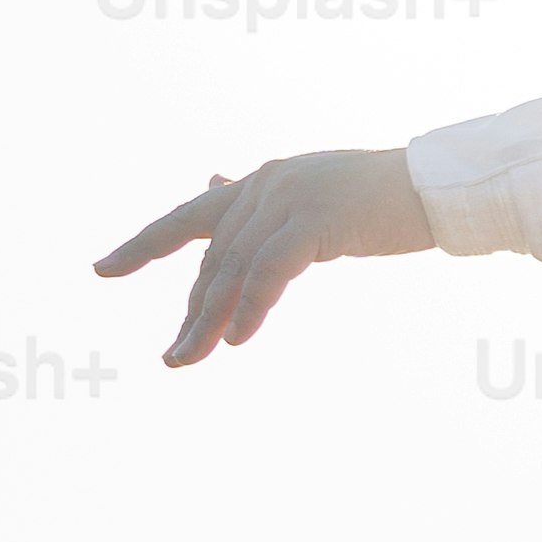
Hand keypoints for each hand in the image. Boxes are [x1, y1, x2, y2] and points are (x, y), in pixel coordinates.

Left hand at [96, 146, 440, 365]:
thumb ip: (266, 205)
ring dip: (207, 320)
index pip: (188, 218)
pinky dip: (250, 307)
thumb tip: (214, 182)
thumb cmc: (387, 198)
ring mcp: (287, 199)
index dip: (142, 245)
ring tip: (188, 360)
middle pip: (211, 259)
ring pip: (233, 270)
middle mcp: (265, 186)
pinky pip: (269, 272)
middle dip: (189, 311)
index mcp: (262, 183)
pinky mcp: (314, 220)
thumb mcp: (316, 198)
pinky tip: (236, 339)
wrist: (439, 185)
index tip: (102, 269)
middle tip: (172, 357)